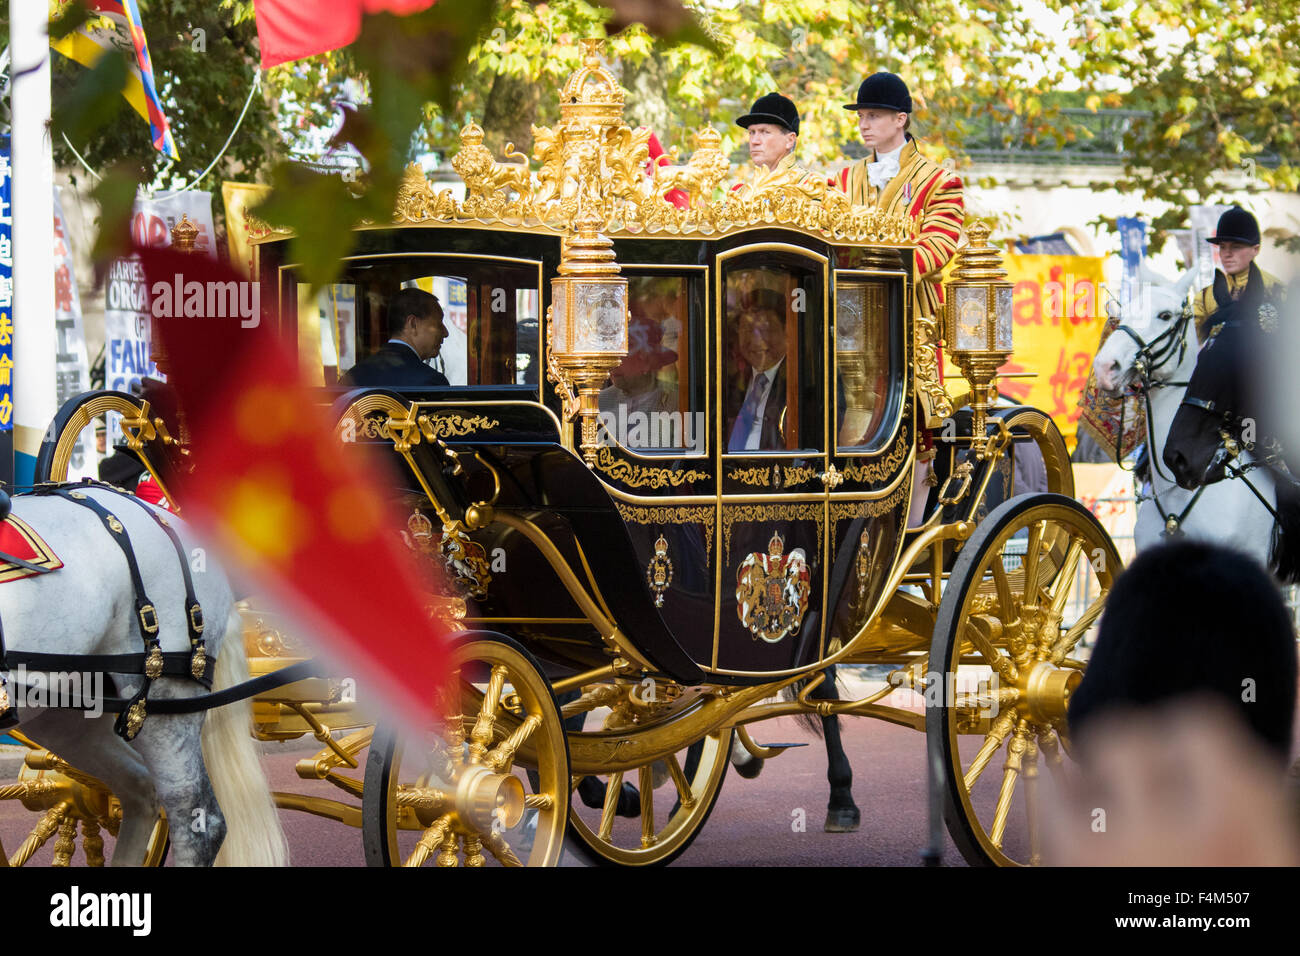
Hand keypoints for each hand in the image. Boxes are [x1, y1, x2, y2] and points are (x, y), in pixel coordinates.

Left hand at [1047, 698, 1299, 865]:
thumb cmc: (1227, 917)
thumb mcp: (1270, 868)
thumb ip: (1251, 816)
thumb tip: (1225, 771)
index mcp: (1244, 827)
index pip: (1202, 727)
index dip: (1193, 735)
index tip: (1188, 748)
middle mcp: (1177, 826)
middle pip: (1136, 737)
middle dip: (1138, 748)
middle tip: (1145, 771)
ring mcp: (1115, 846)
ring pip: (1084, 759)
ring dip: (1095, 767)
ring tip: (1107, 787)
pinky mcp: (1068, 866)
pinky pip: (1049, 797)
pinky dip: (1057, 791)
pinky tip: (1071, 804)